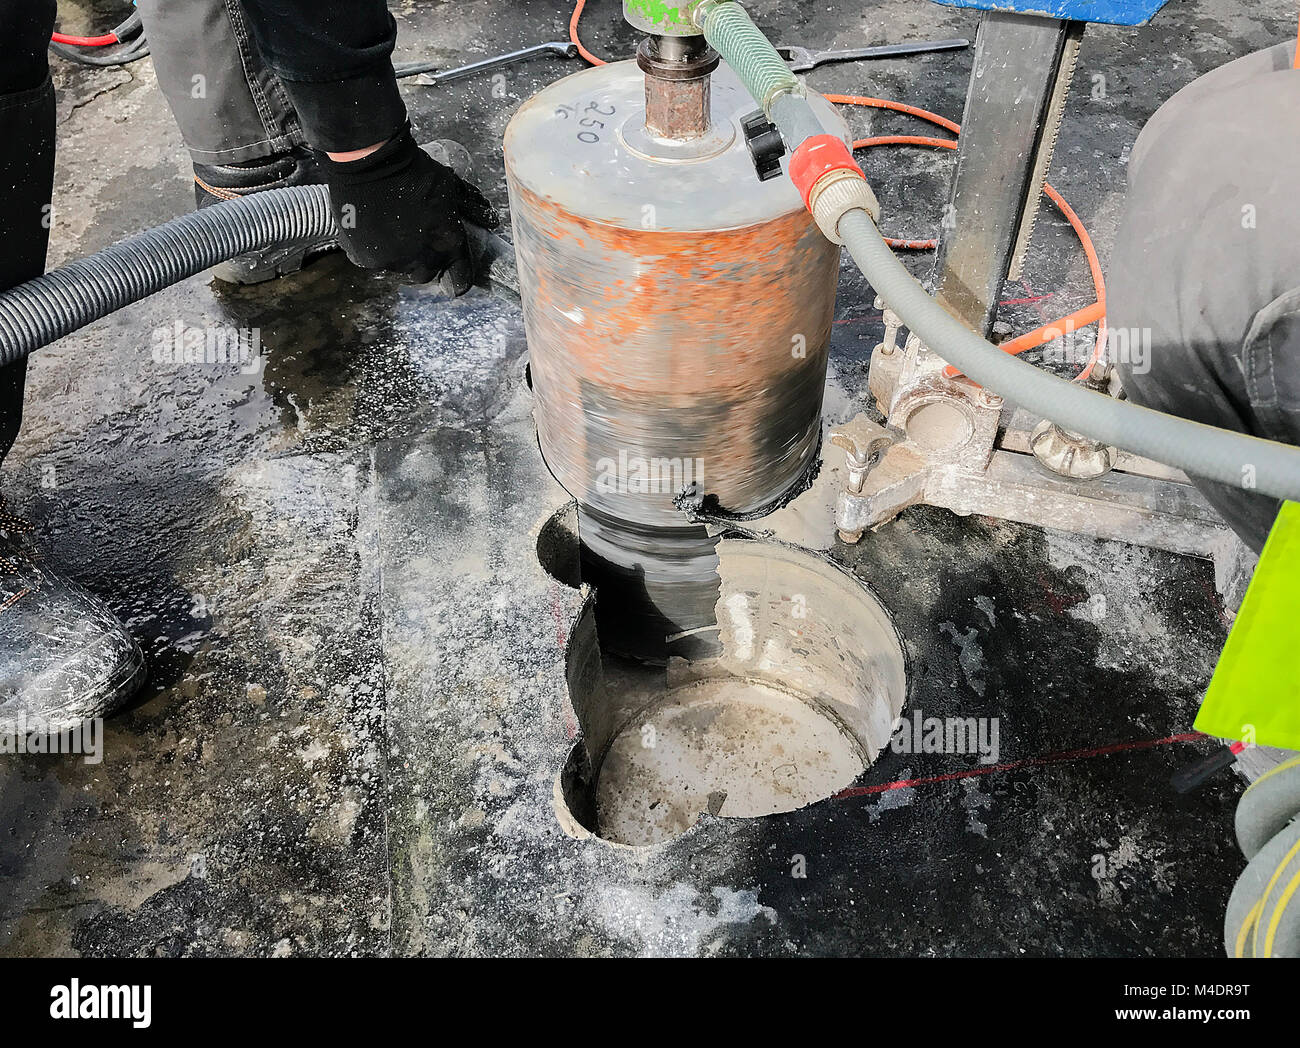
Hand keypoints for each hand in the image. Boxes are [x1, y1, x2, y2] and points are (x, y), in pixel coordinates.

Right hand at [321, 125, 498, 293]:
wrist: (372, 161)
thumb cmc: (415, 170)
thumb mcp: (450, 185)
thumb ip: (471, 206)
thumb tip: (490, 221)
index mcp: (447, 243)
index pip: (460, 279)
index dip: (457, 275)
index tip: (453, 270)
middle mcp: (421, 259)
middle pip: (427, 274)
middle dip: (426, 262)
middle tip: (419, 240)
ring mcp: (392, 261)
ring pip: (400, 268)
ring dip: (400, 254)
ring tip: (393, 229)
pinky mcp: (365, 257)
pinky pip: (374, 261)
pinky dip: (375, 249)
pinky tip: (374, 228)